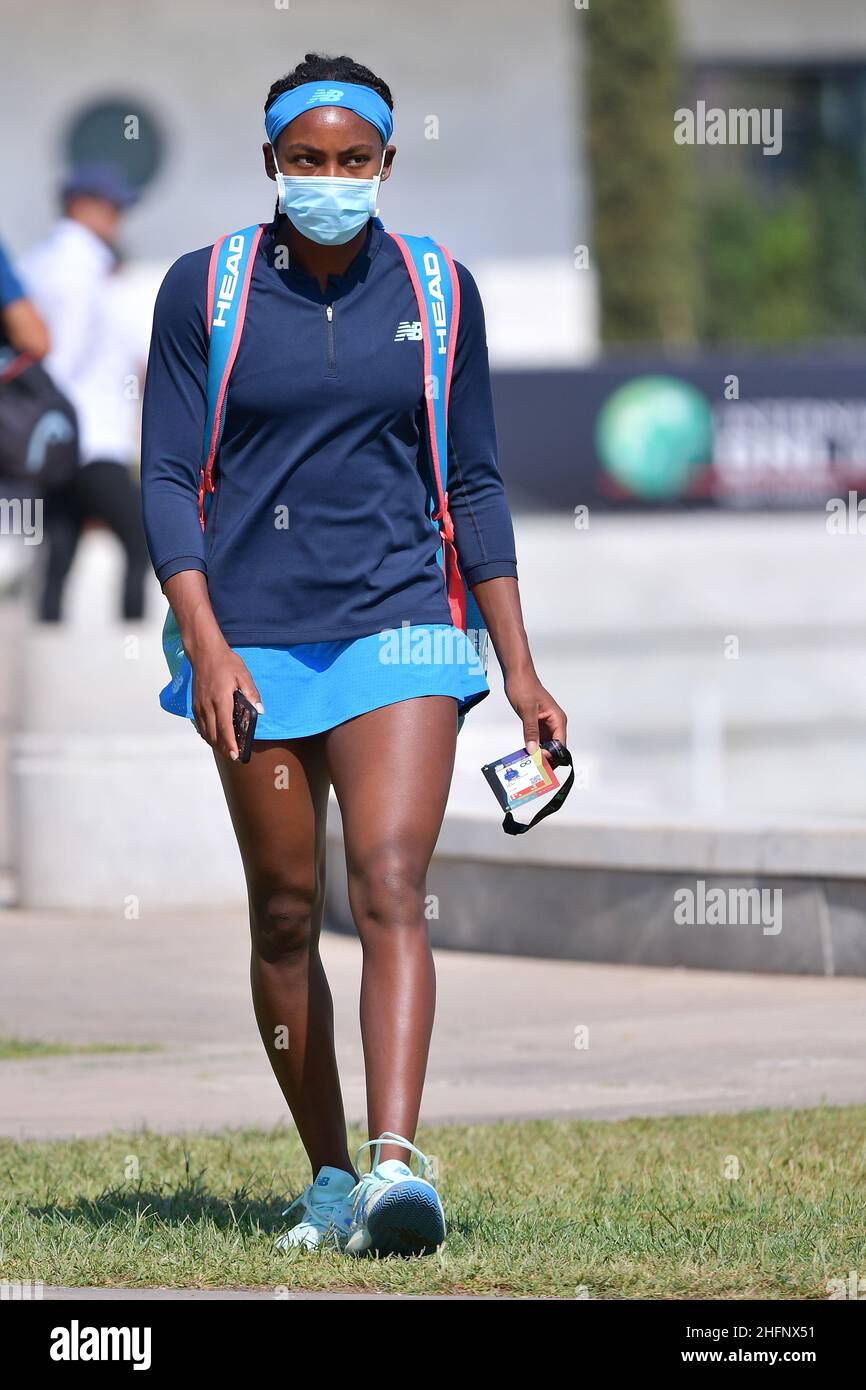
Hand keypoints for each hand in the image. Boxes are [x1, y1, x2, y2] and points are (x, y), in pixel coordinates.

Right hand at [189, 638, 262, 760]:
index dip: (230, 743)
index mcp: (221, 699)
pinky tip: (215, 737)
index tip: (235, 755)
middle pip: (214, 734)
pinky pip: (201, 725)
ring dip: (215, 743)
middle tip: (234, 757)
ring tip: (226, 750)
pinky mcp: (195, 704)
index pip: (225, 727)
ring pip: (206, 732)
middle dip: (224, 748)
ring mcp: (199, 705)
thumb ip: (251, 693)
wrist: (204, 652)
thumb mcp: (243, 674)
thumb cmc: (225, 662)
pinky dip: (208, 734)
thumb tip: (260, 710)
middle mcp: (207, 705)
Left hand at [504, 666, 566, 754]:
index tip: (540, 760)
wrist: (517, 675)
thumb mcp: (527, 710)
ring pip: (547, 745)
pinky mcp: (538, 724)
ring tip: (531, 760)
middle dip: (547, 756)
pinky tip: (528, 751)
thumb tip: (533, 748)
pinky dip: (534, 746)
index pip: (560, 743)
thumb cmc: (525, 686)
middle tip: (535, 764)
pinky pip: (539, 739)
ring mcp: (546, 724)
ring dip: (540, 753)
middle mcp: (555, 722)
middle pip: (555, 747)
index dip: (552, 754)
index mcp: (558, 718)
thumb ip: (530, 731)